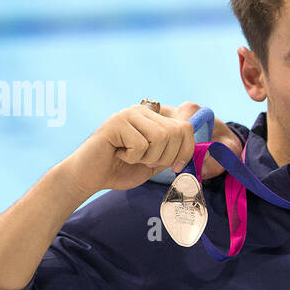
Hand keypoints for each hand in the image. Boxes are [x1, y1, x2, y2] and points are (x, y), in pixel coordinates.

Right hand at [56, 101, 241, 197]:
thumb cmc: (120, 170)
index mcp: (153, 119)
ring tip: (131, 157)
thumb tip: (201, 153)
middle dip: (166, 156)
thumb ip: (173, 154)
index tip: (174, 165)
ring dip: (148, 157)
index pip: (185, 128)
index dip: (186, 150)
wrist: (88, 177)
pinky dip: (132, 157)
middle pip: (176, 133)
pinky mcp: (116, 122)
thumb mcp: (154, 163)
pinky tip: (119, 154)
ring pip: (160, 138)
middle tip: (146, 162)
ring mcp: (129, 114)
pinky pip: (141, 144)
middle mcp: (142, 111)